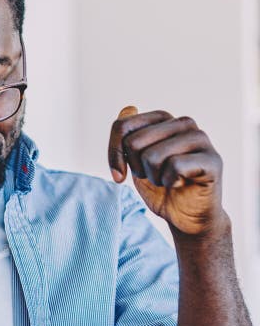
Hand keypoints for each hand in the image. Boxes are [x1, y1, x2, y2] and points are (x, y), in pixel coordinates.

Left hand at [108, 106, 226, 236]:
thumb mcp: (136, 161)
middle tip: (154, 177)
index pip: (122, 126)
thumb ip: (128, 136)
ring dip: (154, 177)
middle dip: (137, 168)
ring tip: (168, 180)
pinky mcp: (212, 159)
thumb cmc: (161, 187)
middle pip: (134, 143)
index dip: (113, 153)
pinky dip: (169, 182)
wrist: (187, 217)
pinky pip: (174, 167)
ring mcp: (200, 139)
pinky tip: (180, 184)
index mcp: (163, 120)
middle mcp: (183, 123)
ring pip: (152, 156)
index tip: (119, 174)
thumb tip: (128, 108)